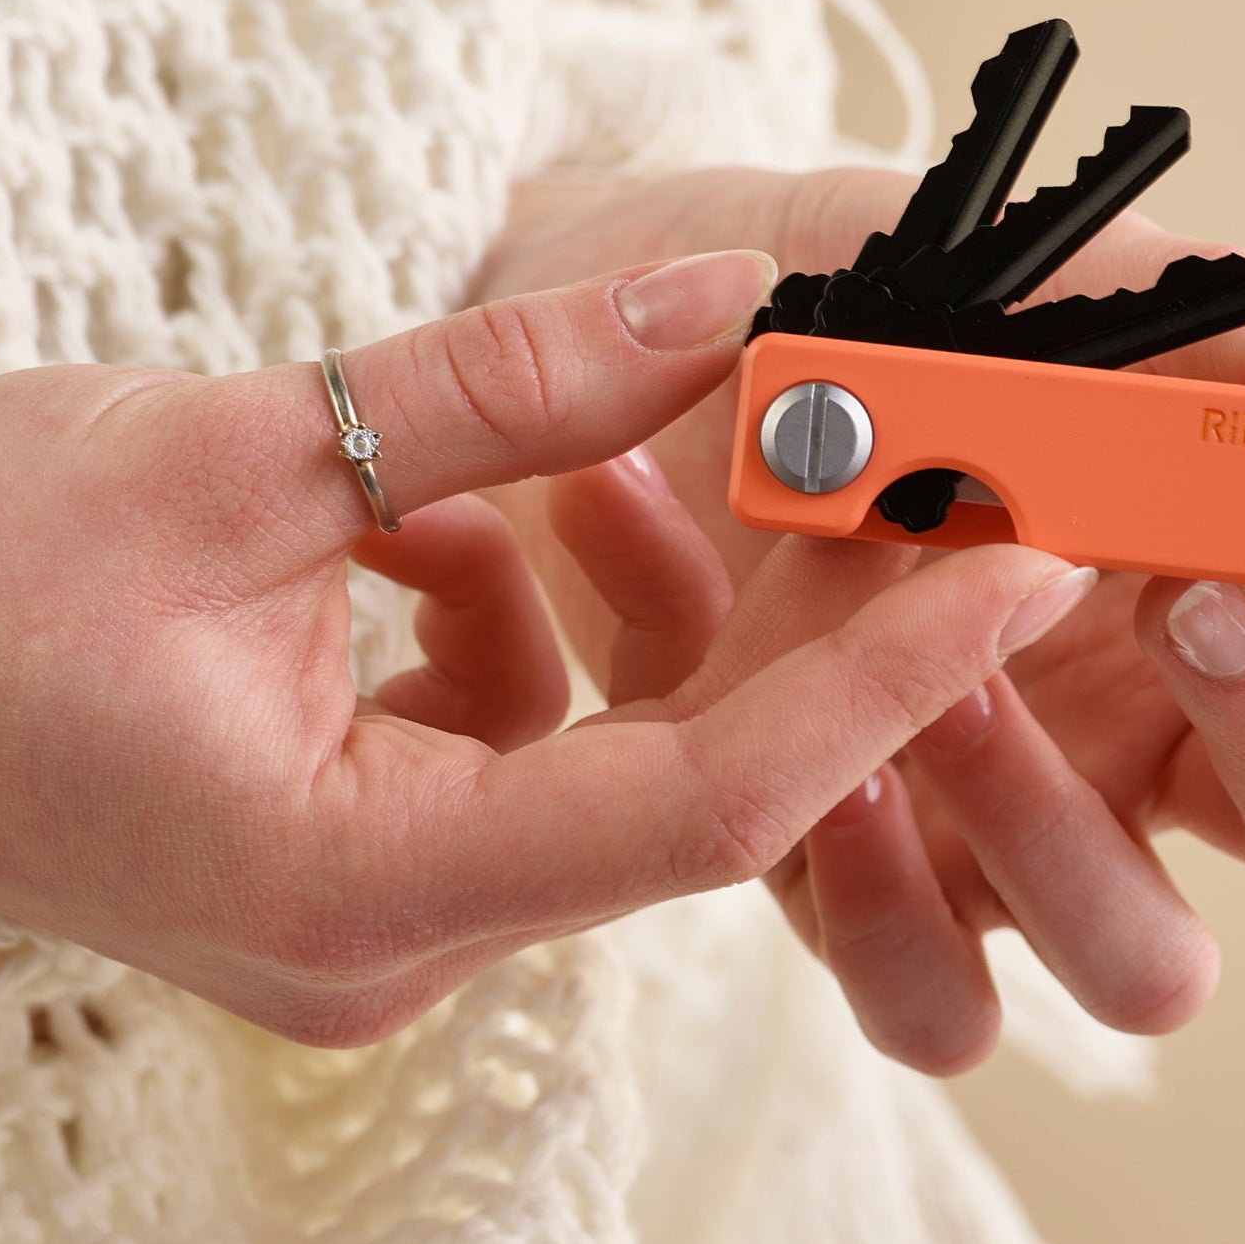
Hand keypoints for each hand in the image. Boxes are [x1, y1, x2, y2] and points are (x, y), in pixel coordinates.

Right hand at [0, 250, 1092, 1044]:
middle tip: (889, 459)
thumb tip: (727, 302)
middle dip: (774, 611)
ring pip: (597, 742)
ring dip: (607, 587)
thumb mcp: (228, 450)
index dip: (883, 681)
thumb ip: (501, 386)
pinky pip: (516, 734)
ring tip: (541, 450)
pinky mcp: (369, 856)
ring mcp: (386, 914)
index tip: (1016, 561)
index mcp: (363, 887)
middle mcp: (400, 941)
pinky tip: (425, 521)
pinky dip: (512, 610)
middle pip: (679, 773)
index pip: (711, 804)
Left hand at [479, 169, 1244, 1073]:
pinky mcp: (862, 896)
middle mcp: (1132, 720)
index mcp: (1196, 561)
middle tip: (1185, 600)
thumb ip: (1142, 310)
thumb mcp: (951, 273)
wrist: (570, 365)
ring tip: (939, 678)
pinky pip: (941, 1010)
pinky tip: (814, 785)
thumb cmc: (790, 310)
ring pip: (1151, 960)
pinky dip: (890, 914)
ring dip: (1068, 827)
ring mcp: (1008, 828)